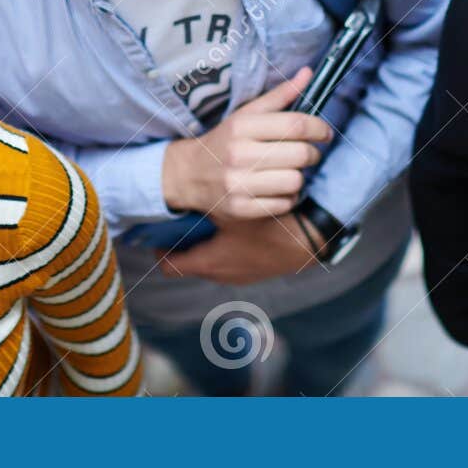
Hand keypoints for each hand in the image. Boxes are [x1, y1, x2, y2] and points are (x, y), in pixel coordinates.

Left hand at [158, 211, 321, 284]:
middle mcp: (222, 274)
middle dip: (185, 244)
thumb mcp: (232, 209)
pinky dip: (227, 246)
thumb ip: (208, 204)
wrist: (309, 241)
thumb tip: (186, 192)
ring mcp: (240, 275)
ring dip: (207, 244)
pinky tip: (236, 225)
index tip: (158, 234)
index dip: (160, 250)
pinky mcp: (257, 270)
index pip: (171, 266)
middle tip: (185, 220)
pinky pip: (231, 261)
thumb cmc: (268, 226)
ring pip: (212, 261)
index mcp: (208, 263)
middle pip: (190, 263)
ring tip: (209, 219)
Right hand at [160, 67, 330, 219]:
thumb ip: (279, 95)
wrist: (189, 174)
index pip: (296, 124)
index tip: (324, 133)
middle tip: (307, 153)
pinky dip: (287, 197)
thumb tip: (308, 73)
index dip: (319, 128)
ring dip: (299, 177)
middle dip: (312, 153)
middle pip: (301, 154)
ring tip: (289, 171)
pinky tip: (277, 188)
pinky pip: (284, 204)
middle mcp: (239, 154)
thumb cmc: (225, 141)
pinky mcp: (241, 209)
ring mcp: (238, 184)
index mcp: (242, 126)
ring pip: (295, 181)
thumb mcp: (246, 113)